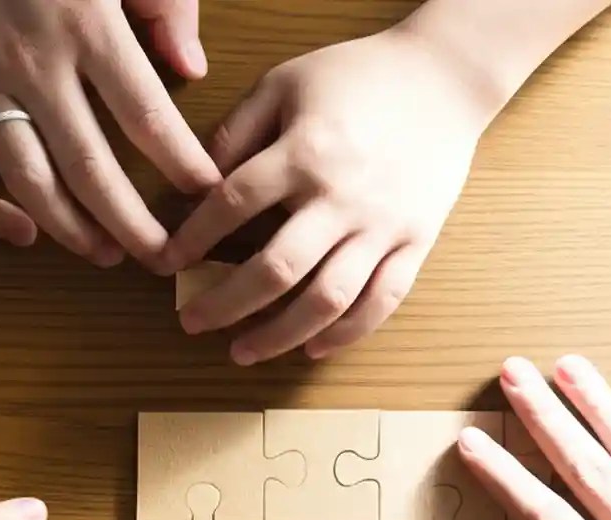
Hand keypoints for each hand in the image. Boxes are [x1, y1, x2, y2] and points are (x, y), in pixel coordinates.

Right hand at [0, 0, 220, 266]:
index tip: (210, 197)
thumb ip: (163, 2)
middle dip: (135, 226)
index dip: (182, 166)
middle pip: (91, 169)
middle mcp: (32, 62)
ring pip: (27, 179)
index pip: (147, 116)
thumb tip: (192, 67)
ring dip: (71, 230)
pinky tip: (22, 235)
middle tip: (166, 260)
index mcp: (86, 23)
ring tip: (107, 256)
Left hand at [158, 26, 498, 364]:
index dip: (192, 238)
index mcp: (304, 152)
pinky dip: (346, 333)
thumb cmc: (358, 76)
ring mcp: (383, 226)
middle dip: (225, 305)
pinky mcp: (416, 242)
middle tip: (192, 322)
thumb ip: (237, 132)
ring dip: (280, 335)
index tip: (166, 261)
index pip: (232, 205)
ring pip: (328, 299)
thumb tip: (195, 182)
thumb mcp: (284, 83)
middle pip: (276, 269)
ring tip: (243, 351)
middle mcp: (342, 197)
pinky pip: (381, 301)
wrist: (444, 78)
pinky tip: (312, 348)